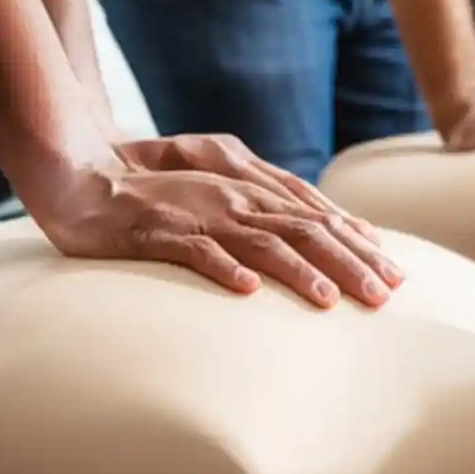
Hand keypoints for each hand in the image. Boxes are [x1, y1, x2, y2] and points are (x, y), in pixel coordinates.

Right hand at [40, 135, 400, 310]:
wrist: (80, 173)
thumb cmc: (152, 189)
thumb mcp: (216, 190)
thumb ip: (259, 206)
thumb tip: (310, 233)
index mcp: (249, 186)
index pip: (317, 214)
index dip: (359, 240)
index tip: (394, 269)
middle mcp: (233, 195)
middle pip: (303, 228)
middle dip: (350, 261)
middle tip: (386, 293)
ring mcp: (198, 212)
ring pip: (260, 240)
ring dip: (299, 271)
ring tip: (331, 300)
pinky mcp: (157, 230)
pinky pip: (195, 250)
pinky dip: (222, 268)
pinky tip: (247, 291)